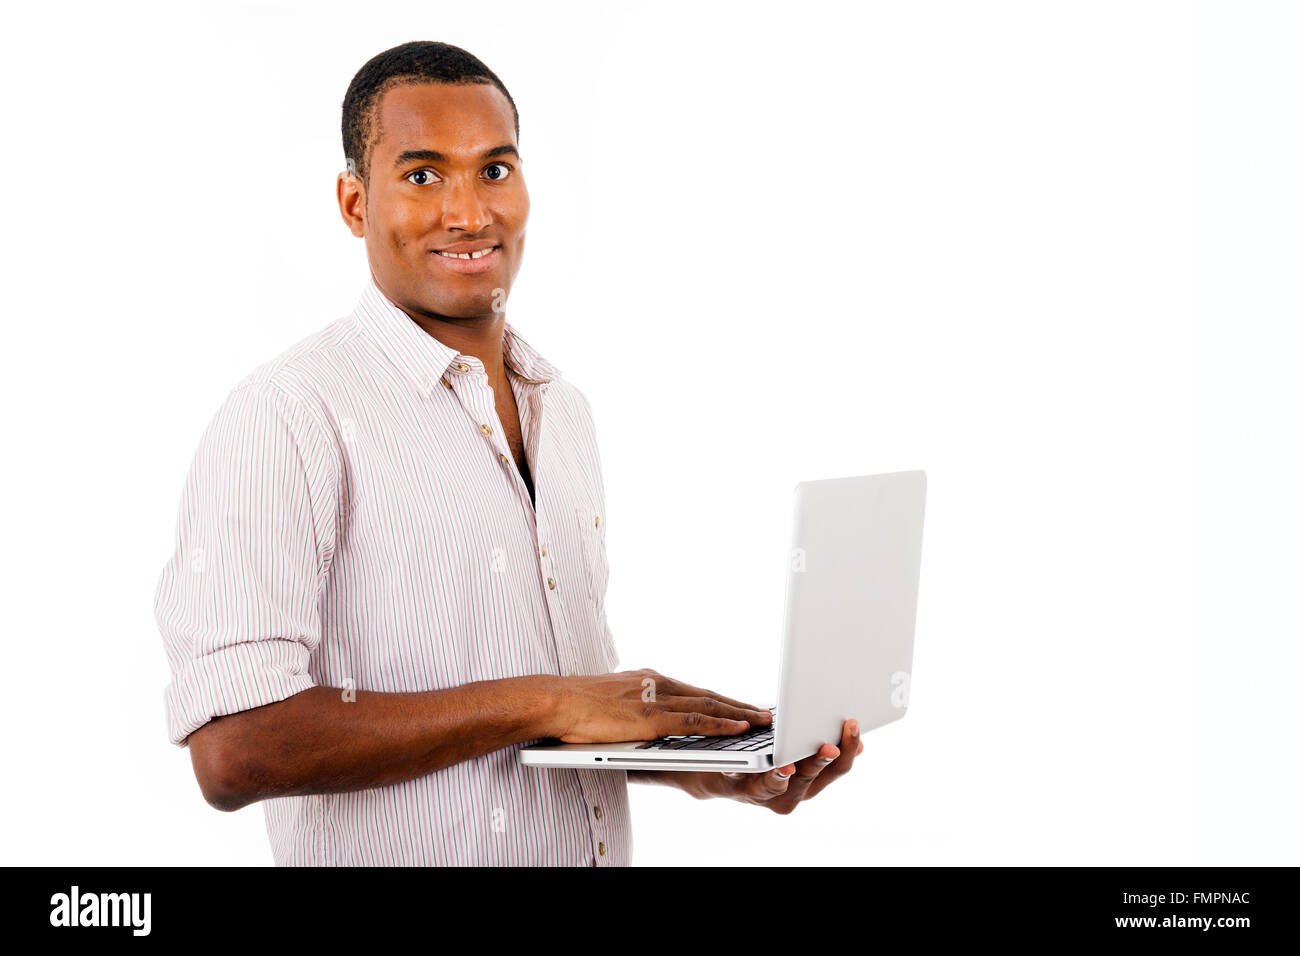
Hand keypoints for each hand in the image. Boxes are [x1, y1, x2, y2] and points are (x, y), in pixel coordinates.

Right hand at [547, 668, 771, 743]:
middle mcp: (658, 684)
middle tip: (764, 712)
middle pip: (708, 694)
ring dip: (739, 713)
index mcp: (649, 680)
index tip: (741, 706)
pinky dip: (721, 723)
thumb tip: (642, 722)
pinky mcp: (652, 718)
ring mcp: (656, 700)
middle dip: (738, 704)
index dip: (721, 700)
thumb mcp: (613, 703)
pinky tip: (739, 728)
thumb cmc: (576, 706)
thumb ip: (633, 709)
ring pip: (709, 705)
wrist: (556, 700)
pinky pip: (695, 720)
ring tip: (762, 720)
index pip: (694, 691)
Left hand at [708, 718, 861, 812]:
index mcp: (810, 781)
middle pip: (810, 779)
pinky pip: (737, 780)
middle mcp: (791, 794)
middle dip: (820, 762)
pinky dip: (738, 773)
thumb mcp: (797, 747)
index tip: (853, 725)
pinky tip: (734, 766)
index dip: (848, 749)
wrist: (721, 773)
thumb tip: (852, 725)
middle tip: (829, 748)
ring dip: (782, 775)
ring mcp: (763, 794)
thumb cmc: (768, 755)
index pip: (837, 768)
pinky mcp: (735, 787)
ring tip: (786, 766)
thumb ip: (820, 741)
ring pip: (777, 786)